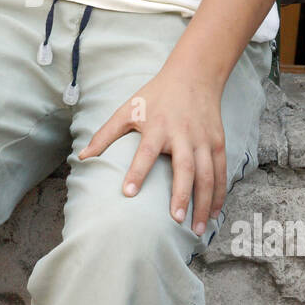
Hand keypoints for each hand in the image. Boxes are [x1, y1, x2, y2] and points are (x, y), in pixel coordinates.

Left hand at [78, 67, 226, 236]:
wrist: (194, 75)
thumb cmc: (156, 95)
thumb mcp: (127, 109)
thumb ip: (105, 134)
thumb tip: (83, 158)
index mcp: (157, 126)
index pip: (146, 151)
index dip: (137, 172)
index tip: (128, 193)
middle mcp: (183, 134)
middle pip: (185, 167)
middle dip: (181, 195)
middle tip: (175, 220)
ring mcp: (203, 139)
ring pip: (208, 174)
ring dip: (204, 202)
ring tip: (197, 229)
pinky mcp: (217, 142)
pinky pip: (221, 172)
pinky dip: (220, 194)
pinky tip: (214, 213)